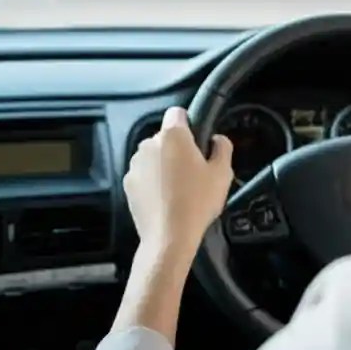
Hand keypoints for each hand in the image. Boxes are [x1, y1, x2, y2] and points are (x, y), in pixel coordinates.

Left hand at [123, 107, 233, 263]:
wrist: (169, 236)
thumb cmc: (198, 201)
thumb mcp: (223, 173)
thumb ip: (223, 147)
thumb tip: (216, 139)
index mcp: (173, 136)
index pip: (177, 113)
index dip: (189, 123)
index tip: (198, 142)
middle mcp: (149, 144)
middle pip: (165, 137)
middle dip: (177, 148)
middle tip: (194, 171)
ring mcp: (135, 164)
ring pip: (153, 156)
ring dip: (163, 164)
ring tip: (178, 188)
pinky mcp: (127, 183)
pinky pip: (143, 174)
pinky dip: (152, 180)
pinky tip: (164, 199)